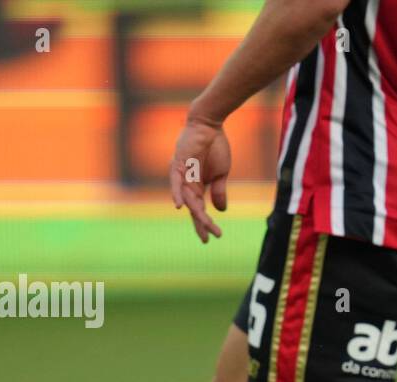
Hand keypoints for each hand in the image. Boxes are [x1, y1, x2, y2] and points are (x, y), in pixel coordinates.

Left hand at [169, 116, 231, 242]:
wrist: (210, 126)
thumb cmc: (216, 147)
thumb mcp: (221, 174)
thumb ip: (219, 191)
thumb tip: (221, 210)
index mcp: (197, 186)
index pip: (199, 210)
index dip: (204, 224)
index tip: (212, 237)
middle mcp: (187, 184)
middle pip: (193, 209)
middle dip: (200, 225)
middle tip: (206, 240)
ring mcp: (182, 175)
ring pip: (188, 199)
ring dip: (196, 213)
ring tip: (205, 226)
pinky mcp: (179, 164)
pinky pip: (175, 182)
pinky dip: (177, 193)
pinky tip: (180, 206)